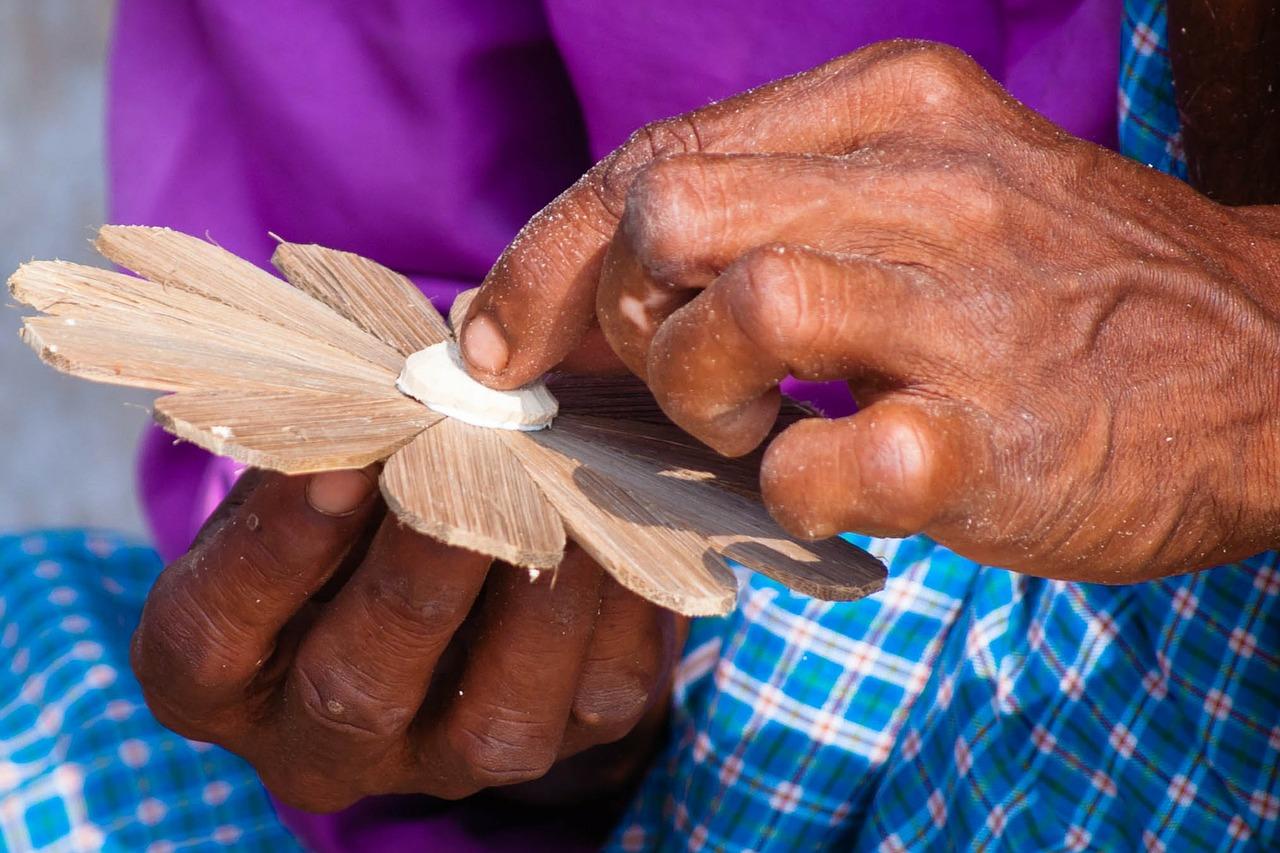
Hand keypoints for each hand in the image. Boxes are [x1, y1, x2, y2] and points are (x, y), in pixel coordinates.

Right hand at [131, 468, 681, 811]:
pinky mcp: (562, 741)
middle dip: (416, 573)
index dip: (276, 549)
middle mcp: (323, 746)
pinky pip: (599, 688)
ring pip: (492, 719)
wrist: (454, 546)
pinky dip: (617, 602)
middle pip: (355, 688)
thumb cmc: (357, 490)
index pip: (214, 632)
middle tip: (465, 466)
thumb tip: (403, 389)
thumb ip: (335, 440)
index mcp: (219, 673)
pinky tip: (620, 516)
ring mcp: (446, 761)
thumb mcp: (316, 463)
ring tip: (556, 484)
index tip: (339, 462)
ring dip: (532, 592)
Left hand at [459, 40, 1279, 581]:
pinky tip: (831, 487)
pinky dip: (789, 491)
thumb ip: (790, 199)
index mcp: (894, 109)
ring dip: (702, 397)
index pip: (658, 158)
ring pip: (733, 315)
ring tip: (757, 425)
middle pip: (669, 218)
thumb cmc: (1067, 289)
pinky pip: (817, 461)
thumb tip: (622, 269)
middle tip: (677, 374)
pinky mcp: (988, 439)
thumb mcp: (937, 184)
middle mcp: (926, 186)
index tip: (499, 335)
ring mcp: (963, 311)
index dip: (549, 255)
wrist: (1268, 367)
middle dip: (625, 317)